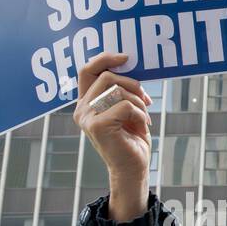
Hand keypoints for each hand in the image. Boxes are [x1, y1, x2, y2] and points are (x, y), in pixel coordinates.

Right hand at [73, 52, 152, 222]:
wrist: (133, 168)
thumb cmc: (131, 138)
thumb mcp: (124, 108)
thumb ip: (119, 89)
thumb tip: (127, 62)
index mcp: (85, 103)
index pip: (87, 70)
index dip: (105, 58)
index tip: (126, 57)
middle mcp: (81, 109)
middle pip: (107, 76)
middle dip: (133, 84)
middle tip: (145, 100)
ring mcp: (87, 118)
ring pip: (118, 89)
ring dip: (138, 101)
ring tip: (144, 117)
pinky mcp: (98, 125)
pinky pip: (125, 105)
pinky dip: (140, 114)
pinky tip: (142, 126)